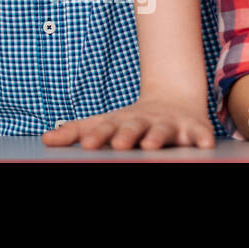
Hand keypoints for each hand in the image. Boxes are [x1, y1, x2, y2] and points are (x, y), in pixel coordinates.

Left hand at [41, 93, 214, 149]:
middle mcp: (143, 122)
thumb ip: (75, 131)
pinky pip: (199, 134)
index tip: (85, 146)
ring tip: (151, 146)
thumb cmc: (131, 121)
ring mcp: (169, 125)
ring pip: (163, 131)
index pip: (104, 128)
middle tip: (117, 146)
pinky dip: (201, 138)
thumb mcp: (104, 123)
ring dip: (157, 137)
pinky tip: (203, 145)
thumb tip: (45, 139)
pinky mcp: (194, 129)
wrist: (173, 101)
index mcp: (120, 122)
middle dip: (125, 136)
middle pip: (132, 127)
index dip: (95, 137)